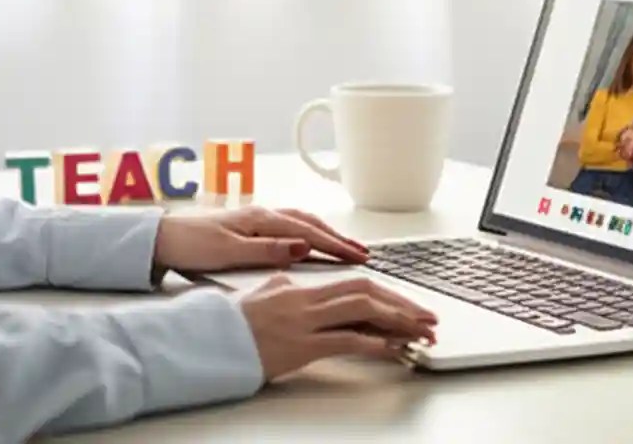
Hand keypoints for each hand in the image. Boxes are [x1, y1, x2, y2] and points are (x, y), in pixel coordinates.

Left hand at [153, 206, 369, 272]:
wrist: (159, 239)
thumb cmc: (189, 245)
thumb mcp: (229, 253)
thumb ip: (268, 251)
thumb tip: (303, 247)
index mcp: (260, 219)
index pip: (308, 232)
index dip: (336, 245)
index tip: (359, 257)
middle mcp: (261, 215)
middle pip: (309, 223)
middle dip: (337, 238)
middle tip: (362, 253)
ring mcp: (254, 219)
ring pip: (300, 222)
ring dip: (324, 233)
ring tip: (344, 246)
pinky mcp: (247, 226)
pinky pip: (288, 226)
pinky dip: (307, 231)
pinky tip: (309, 240)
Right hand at [238, 274, 437, 379]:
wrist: (205, 341)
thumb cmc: (227, 324)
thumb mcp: (260, 296)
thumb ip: (283, 287)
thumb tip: (296, 284)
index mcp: (298, 287)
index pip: (352, 283)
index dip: (385, 292)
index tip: (406, 305)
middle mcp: (306, 299)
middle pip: (366, 291)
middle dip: (402, 304)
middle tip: (427, 318)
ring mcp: (305, 321)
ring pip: (363, 311)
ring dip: (399, 322)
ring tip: (421, 335)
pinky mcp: (302, 346)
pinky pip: (348, 340)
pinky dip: (376, 344)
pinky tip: (394, 350)